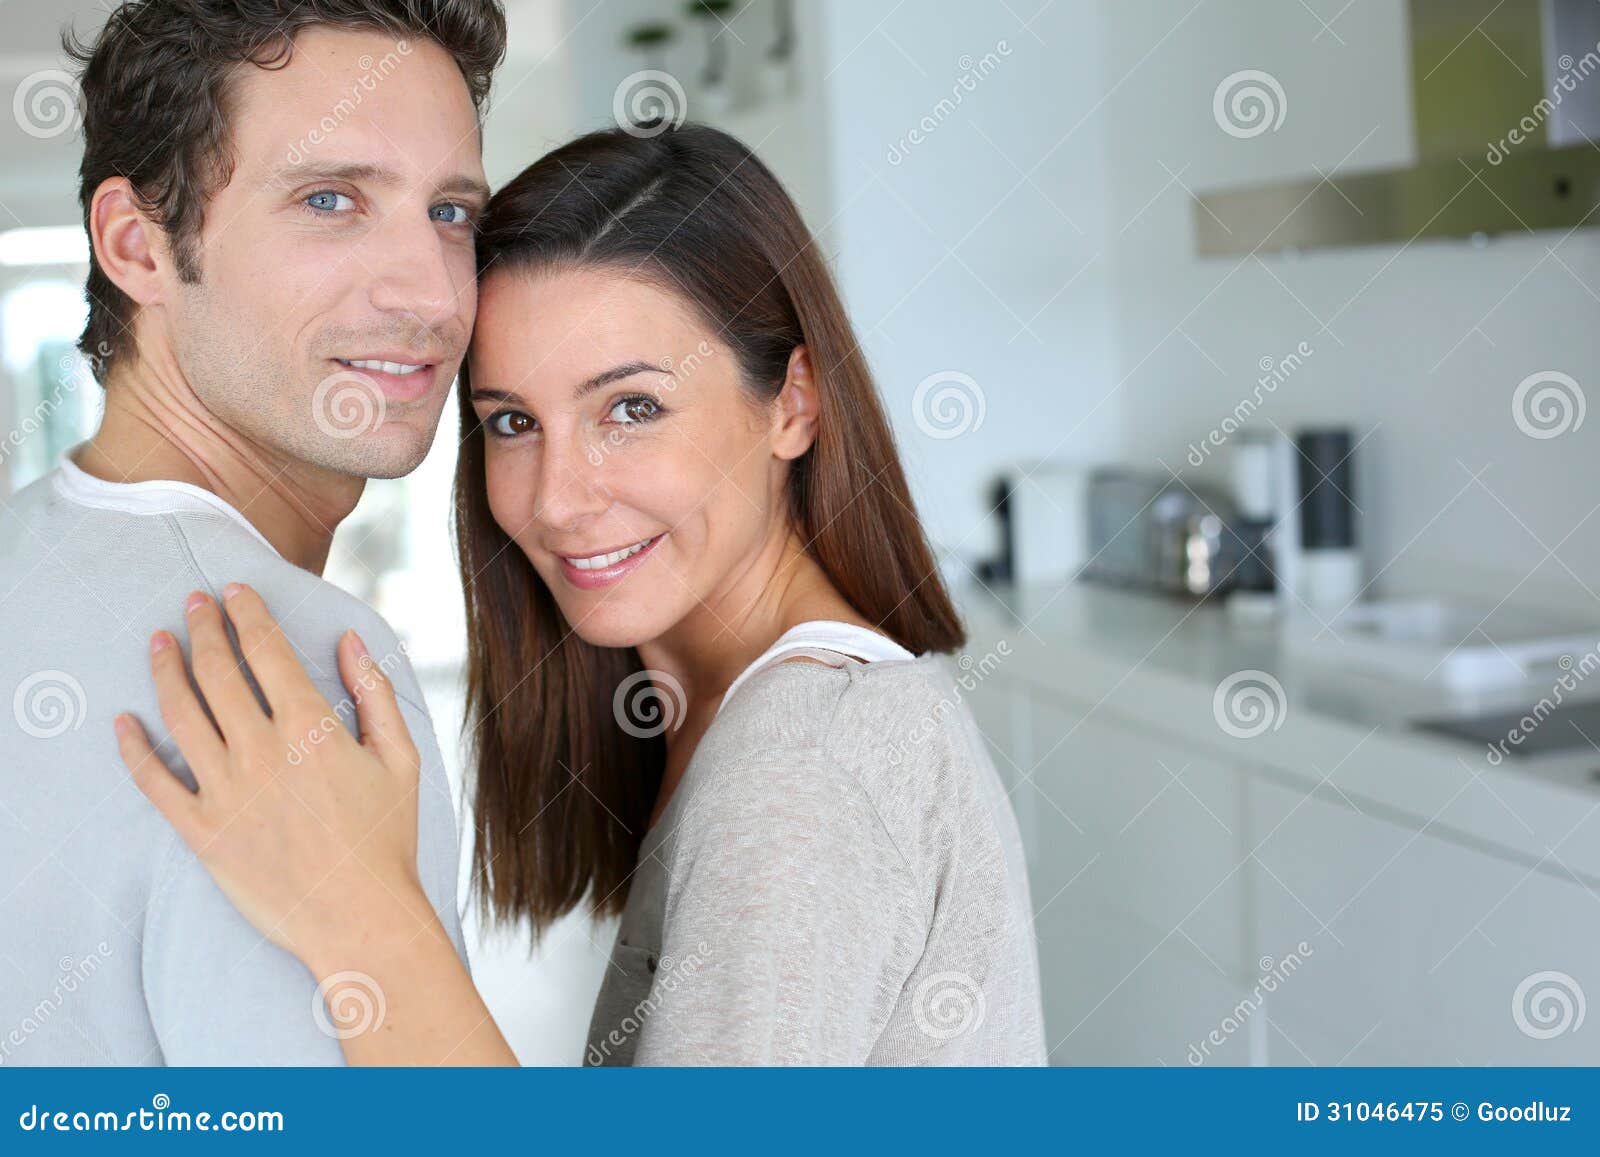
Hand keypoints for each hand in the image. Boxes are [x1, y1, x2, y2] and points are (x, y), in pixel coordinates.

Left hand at [114, 583, 433, 973]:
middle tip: (192, 603)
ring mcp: (226, 792)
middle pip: (216, 672)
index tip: (232, 590)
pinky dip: (132, 749)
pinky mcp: (202, 832)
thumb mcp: (400, 758)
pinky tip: (123, 723)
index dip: (246, 613)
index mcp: (311, 728)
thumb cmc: (386, 839)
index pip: (266, 651)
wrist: (360, 917)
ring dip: (165, 670)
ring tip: (158, 642)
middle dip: (202, 628)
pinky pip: (154, 783)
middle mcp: (261, 752)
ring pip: (180, 715)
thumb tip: (350, 639)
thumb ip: (375, 693)